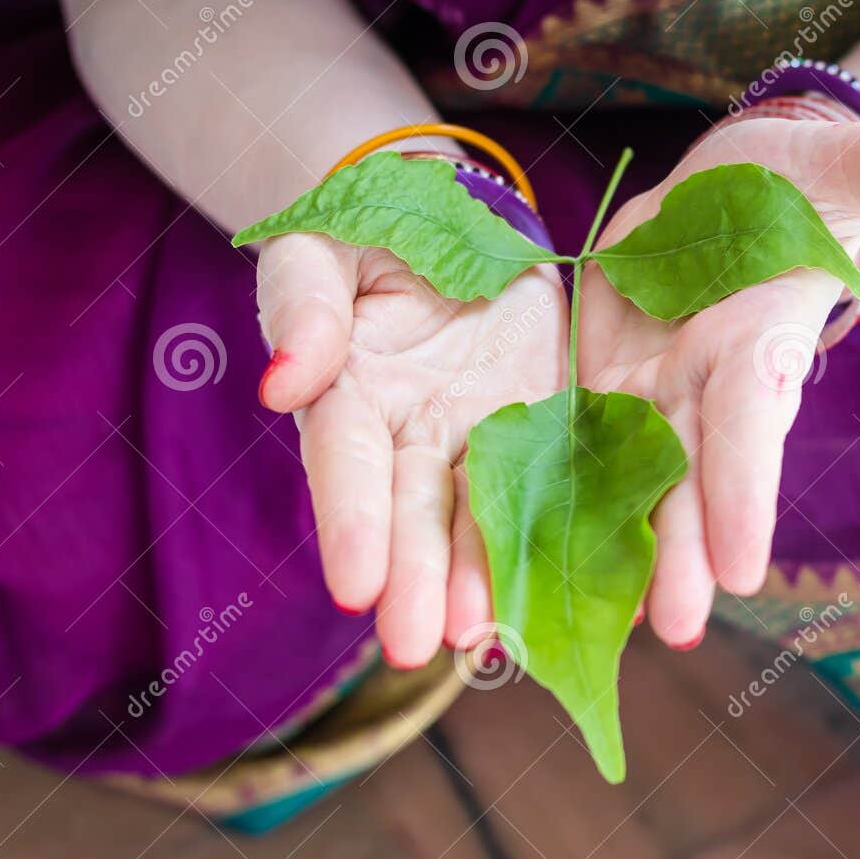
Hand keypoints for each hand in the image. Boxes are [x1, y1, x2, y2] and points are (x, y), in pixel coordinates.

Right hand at [256, 231, 564, 667]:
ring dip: (484, 578)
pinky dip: (565, 535)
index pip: (346, 467)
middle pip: (415, 515)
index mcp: (349, 398)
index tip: (356, 589)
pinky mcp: (545, 427)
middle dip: (419, 580)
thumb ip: (304, 311)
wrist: (456, 211)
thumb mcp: (322, 250)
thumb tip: (282, 384)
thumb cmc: (368, 227)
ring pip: (483, 518)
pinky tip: (577, 586)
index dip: (350, 526)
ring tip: (492, 637)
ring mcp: (481, 439)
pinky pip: (556, 484)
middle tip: (425, 647)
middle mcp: (412, 438)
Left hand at [578, 117, 859, 646]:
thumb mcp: (847, 169)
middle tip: (672, 630)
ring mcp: (646, 399)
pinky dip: (532, 503)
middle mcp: (701, 393)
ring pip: (620, 486)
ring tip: (580, 628)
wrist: (731, 205)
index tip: (745, 567)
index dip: (746, 492)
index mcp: (756, 347)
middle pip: (686, 482)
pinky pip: (560, 450)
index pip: (751, 427)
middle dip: (681, 555)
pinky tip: (501, 564)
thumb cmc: (799, 188)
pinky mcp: (594, 388)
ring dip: (601, 553)